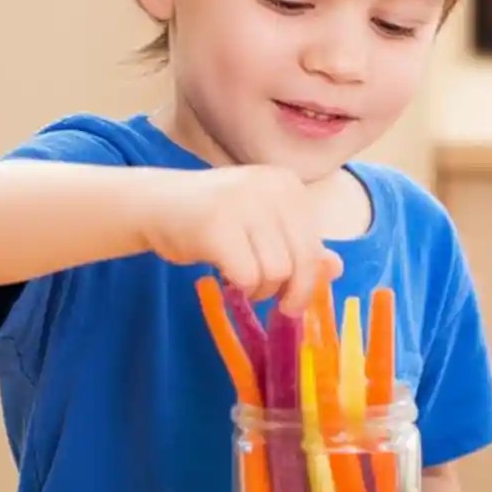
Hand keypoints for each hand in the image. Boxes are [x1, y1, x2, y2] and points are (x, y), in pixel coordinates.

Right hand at [141, 165, 341, 310]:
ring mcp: (244, 204)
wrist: (155, 205)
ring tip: (243, 280)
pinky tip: (226, 276)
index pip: (316, 244)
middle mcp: (272, 188)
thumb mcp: (263, 226)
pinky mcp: (217, 226)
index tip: (291, 291)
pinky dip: (239, 286)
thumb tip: (336, 268)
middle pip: (303, 261)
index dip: (307, 277)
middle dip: (291, 292)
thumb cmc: (214, 219)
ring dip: (261, 289)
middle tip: (278, 305)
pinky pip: (246, 276)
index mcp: (288, 185)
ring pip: (277, 272)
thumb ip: (299, 245)